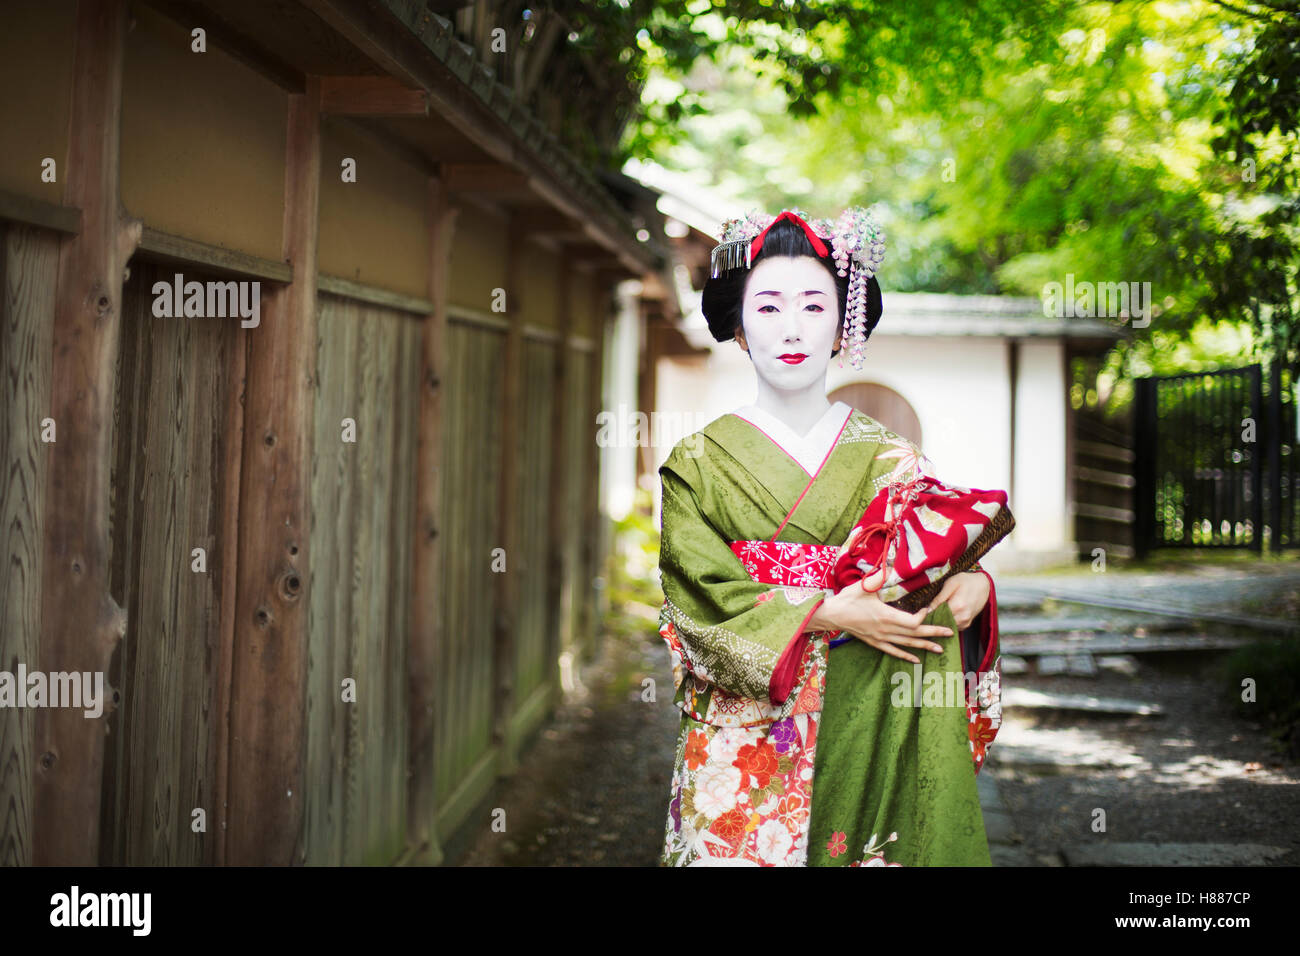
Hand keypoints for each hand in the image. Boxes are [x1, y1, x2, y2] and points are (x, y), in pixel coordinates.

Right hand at [808, 561, 953, 664]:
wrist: (832, 615)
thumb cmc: (847, 599)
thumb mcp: (863, 586)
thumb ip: (878, 578)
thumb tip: (892, 567)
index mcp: (885, 616)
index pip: (910, 621)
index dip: (923, 617)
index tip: (930, 609)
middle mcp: (885, 630)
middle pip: (914, 634)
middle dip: (933, 633)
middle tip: (950, 633)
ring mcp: (880, 638)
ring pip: (906, 644)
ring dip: (924, 646)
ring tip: (940, 649)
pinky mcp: (875, 642)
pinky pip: (893, 651)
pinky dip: (906, 655)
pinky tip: (916, 660)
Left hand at [924, 571, 989, 629]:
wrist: (983, 585)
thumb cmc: (966, 581)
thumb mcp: (950, 584)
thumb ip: (939, 598)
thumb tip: (927, 610)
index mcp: (957, 606)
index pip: (937, 616)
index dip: (927, 614)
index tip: (922, 612)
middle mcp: (962, 617)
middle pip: (941, 624)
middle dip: (933, 619)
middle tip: (927, 613)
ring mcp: (966, 622)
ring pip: (947, 627)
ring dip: (940, 622)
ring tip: (936, 612)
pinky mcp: (967, 624)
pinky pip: (953, 627)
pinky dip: (947, 623)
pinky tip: (945, 615)